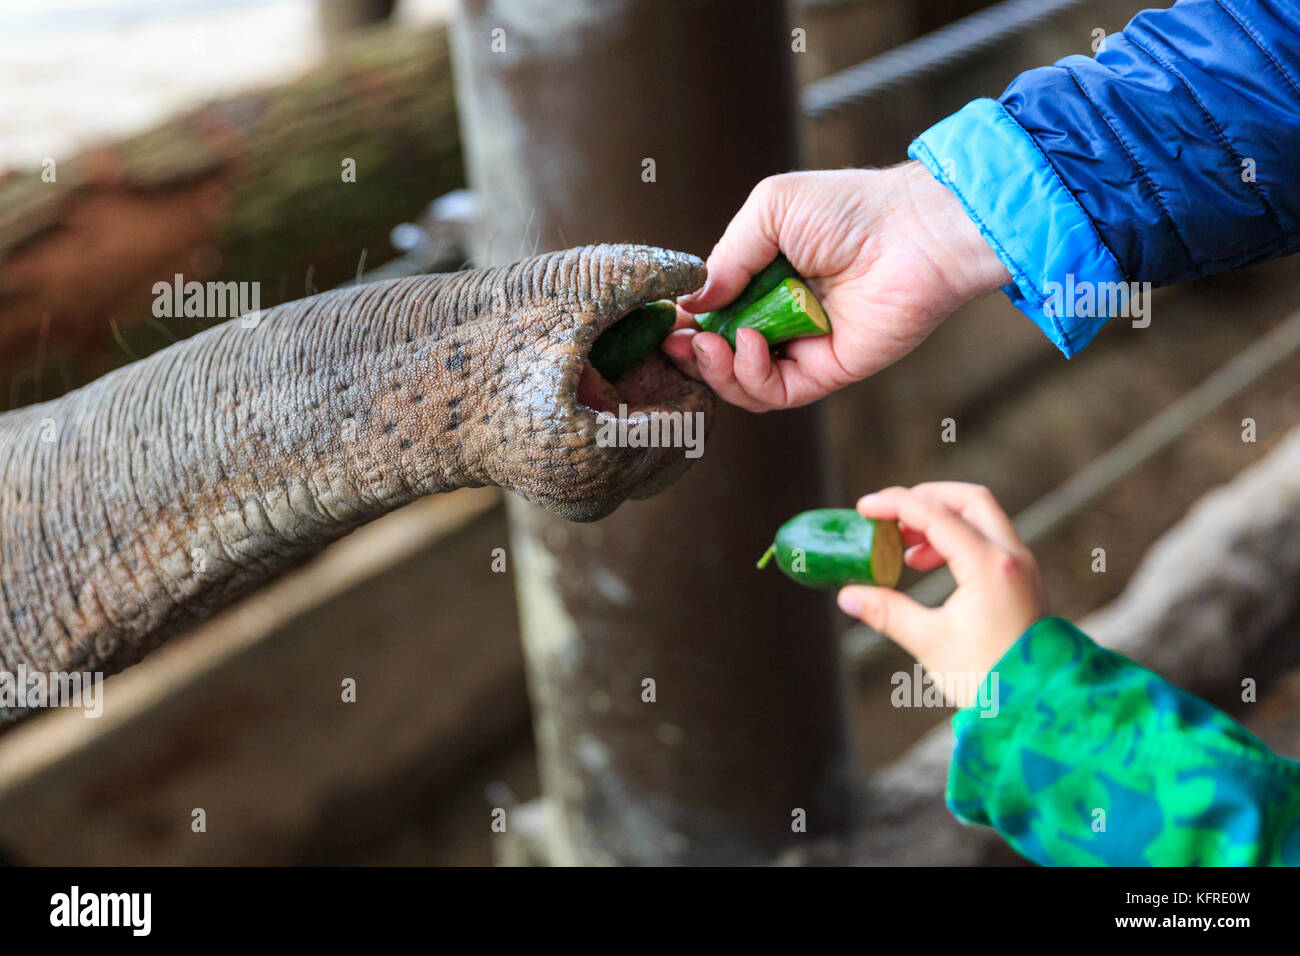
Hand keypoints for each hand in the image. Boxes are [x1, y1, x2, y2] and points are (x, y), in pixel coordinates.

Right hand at [664, 162, 1009, 411]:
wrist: (916, 231)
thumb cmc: (852, 208)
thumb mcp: (770, 210)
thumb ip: (727, 257)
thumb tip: (693, 303)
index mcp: (765, 276)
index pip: (712, 311)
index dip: (685, 321)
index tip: (663, 321)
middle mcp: (780, 316)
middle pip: (720, 354)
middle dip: (691, 353)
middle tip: (677, 343)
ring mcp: (803, 347)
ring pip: (743, 382)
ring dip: (717, 370)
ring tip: (710, 344)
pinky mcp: (828, 372)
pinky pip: (777, 392)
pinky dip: (753, 376)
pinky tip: (749, 346)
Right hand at [835, 483, 1047, 707]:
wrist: (1039, 707)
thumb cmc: (988, 678)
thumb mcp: (930, 643)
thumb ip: (887, 612)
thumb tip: (848, 595)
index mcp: (988, 567)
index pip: (936, 515)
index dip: (895, 505)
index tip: (864, 508)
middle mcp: (1012, 557)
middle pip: (968, 500)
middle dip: (925, 498)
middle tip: (890, 515)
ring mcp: (1022, 566)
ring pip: (981, 517)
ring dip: (941, 520)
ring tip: (905, 548)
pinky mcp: (1022, 579)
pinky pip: (988, 539)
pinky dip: (957, 538)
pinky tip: (928, 564)